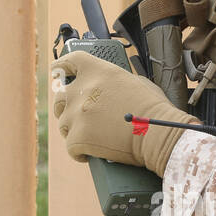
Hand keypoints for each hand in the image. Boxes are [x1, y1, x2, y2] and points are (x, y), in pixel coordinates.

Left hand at [51, 50, 197, 176]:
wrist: (158, 134)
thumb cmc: (154, 110)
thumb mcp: (136, 82)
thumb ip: (114, 81)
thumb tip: (109, 88)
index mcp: (98, 71)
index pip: (70, 61)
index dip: (61, 67)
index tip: (57, 71)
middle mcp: (83, 89)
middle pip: (60, 96)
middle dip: (64, 106)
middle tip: (74, 115)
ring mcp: (77, 114)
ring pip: (63, 123)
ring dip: (72, 130)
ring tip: (88, 137)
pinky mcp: (77, 138)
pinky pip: (70, 146)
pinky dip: (78, 152)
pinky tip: (87, 154)